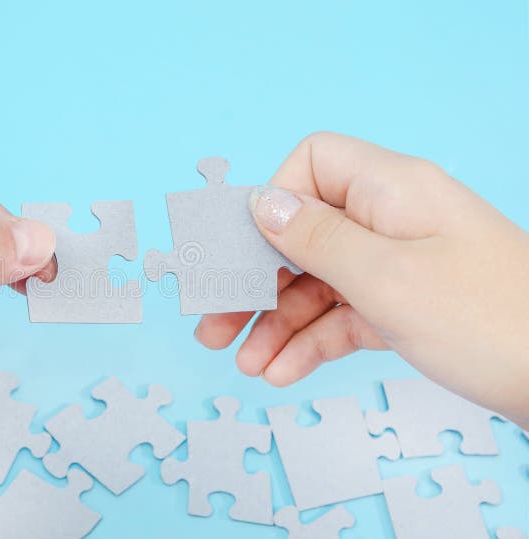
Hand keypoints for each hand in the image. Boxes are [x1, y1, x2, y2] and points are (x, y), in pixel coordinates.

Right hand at [195, 132, 528, 428]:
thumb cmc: (488, 321)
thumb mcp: (386, 278)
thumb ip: (316, 239)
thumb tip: (261, 203)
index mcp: (390, 190)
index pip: (312, 165)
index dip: (271, 203)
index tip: (243, 253)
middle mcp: (390, 220)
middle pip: (304, 234)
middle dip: (257, 280)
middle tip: (215, 324)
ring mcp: (398, 265)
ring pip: (318, 283)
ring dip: (277, 323)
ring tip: (245, 364)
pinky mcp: (404, 307)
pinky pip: (342, 316)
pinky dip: (310, 342)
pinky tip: (282, 371)